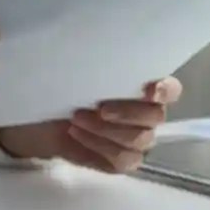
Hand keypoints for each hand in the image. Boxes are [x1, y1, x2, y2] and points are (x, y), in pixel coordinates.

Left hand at [0, 77, 181, 172]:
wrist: (36, 119)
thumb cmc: (59, 88)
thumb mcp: (71, 68)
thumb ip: (90, 62)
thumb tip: (85, 48)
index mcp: (143, 87)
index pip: (172, 90)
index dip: (165, 90)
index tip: (148, 89)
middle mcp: (146, 114)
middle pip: (156, 117)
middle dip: (128, 112)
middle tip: (99, 108)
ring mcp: (135, 140)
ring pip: (140, 140)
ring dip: (107, 131)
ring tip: (77, 119)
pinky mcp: (120, 161)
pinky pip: (123, 160)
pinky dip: (99, 147)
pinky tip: (77, 135)